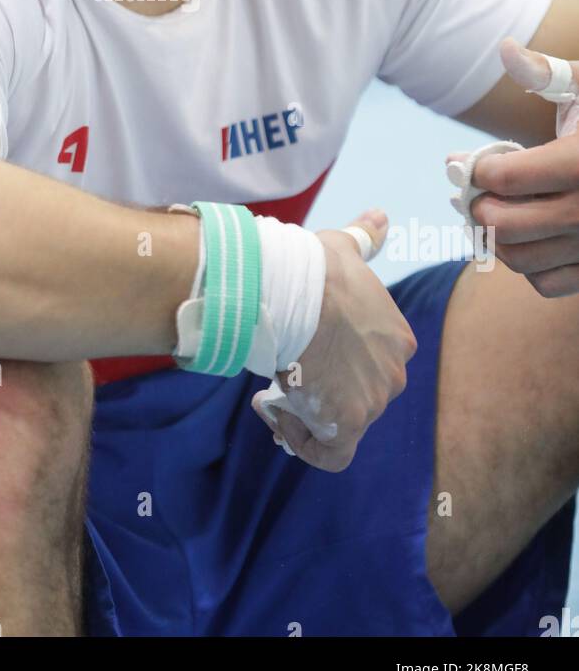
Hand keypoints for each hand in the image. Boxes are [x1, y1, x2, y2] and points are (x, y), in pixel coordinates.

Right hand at [251, 212, 417, 471]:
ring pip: (340, 426)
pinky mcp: (348, 424)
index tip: (305, 351)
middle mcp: (395, 374)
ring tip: (273, 388)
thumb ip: (365, 238)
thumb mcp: (346, 249)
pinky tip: (277, 413)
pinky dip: (304, 443)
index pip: (369, 365)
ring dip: (306, 413)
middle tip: (286, 373)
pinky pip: (329, 453)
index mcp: (397, 338)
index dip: (336, 365)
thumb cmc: (315, 268)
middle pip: (357, 397)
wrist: (296, 292)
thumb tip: (381, 216)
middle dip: (322, 391)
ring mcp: (374, 402)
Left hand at [447, 39, 578, 297]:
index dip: (475, 169)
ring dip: (495, 238)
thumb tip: (505, 48)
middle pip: (503, 224)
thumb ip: (549, 73)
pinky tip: (526, 236)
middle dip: (477, 205)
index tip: (466, 161)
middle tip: (470, 189)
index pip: (506, 177)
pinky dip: (527, 266)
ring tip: (491, 211)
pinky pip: (548, 284)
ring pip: (520, 260)